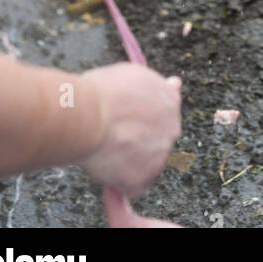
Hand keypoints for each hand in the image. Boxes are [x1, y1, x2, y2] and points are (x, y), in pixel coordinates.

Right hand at [77, 63, 181, 195]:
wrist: (87, 115)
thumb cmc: (103, 91)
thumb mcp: (135, 74)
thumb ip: (157, 86)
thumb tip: (175, 83)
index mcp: (170, 101)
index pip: (166, 114)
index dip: (147, 119)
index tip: (132, 122)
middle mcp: (171, 129)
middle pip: (158, 140)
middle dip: (140, 141)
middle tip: (115, 137)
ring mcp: (158, 156)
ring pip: (146, 165)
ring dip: (130, 162)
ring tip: (106, 150)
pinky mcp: (141, 179)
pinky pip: (132, 187)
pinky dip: (120, 182)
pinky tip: (106, 168)